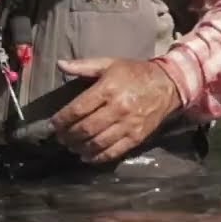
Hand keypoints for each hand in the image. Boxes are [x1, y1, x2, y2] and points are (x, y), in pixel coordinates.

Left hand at [49, 57, 181, 163]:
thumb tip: (60, 64)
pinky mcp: (137, 137)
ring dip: (80, 147)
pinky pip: (114, 152)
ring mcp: (128, 125)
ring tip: (71, 146)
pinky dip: (98, 157)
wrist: (167, 84)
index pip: (78, 109)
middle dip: (69, 136)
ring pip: (98, 142)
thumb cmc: (134, 72)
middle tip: (60, 138)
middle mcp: (117, 108)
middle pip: (86, 128)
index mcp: (108, 89)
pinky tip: (87, 156)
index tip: (52, 124)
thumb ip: (83, 66)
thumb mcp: (109, 63)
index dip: (62, 119)